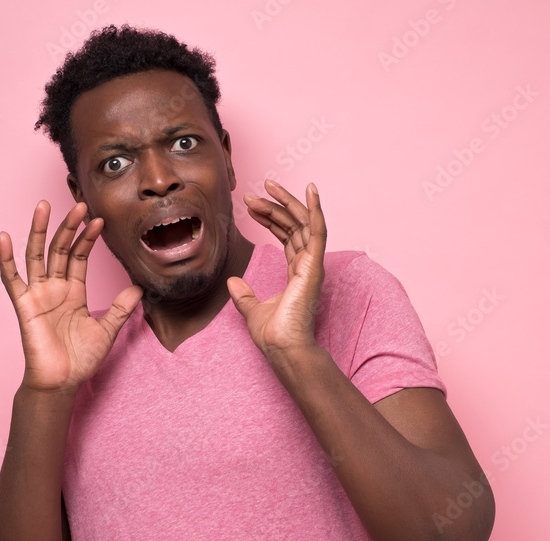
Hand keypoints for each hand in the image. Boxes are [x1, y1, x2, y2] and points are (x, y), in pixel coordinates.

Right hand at [0, 201, 142, 393]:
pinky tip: (4, 237)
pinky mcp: (24, 306)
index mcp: (73, 292)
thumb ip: (120, 309)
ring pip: (37, 255)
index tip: (99, 220)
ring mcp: (38, 295)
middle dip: (68, 227)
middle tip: (79, 203)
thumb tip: (138, 287)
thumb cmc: (80, 360)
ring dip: (39, 231)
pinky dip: (6, 259)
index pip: (79, 257)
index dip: (87, 238)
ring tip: (44, 206)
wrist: (62, 383)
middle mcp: (54, 288)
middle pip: (59, 249)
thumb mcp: (107, 330)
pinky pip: (12, 279)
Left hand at [227, 180, 326, 358]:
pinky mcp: (314, 264)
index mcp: (296, 272)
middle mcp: (307, 265)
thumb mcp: (252, 309)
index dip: (271, 218)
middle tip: (256, 190)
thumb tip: (232, 282)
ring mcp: (312, 264)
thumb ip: (244, 295)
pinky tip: (311, 189)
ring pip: (303, 222)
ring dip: (286, 202)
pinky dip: (315, 208)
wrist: (282, 347)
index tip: (251, 205)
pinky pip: (318, 230)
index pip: (287, 236)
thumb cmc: (274, 335)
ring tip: (268, 185)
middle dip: (275, 205)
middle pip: (294, 225)